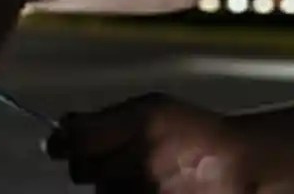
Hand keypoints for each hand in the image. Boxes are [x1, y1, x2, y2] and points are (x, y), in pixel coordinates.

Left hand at [46, 94, 256, 193]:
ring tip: (141, 175)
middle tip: (113, 159)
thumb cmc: (192, 131)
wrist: (233, 165)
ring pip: (100, 191)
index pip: (75, 138)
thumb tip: (62, 125)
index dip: (62, 141)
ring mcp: (142, 192)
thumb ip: (107, 117)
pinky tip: (146, 187)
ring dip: (110, 184)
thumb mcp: (152, 107)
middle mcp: (138, 160)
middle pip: (80, 169)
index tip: (60, 143)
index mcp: (138, 124)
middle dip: (89, 163)